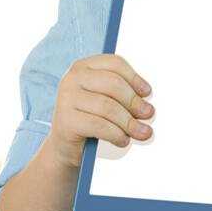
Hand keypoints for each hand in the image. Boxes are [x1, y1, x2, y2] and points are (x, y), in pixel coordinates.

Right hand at [48, 53, 153, 170]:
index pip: (114, 64)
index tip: (146, 92)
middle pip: (114, 84)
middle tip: (147, 114)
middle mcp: (72, 78)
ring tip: (140, 132)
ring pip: (108, 107)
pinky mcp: (66, 120)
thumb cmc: (87, 120)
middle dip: (134, 101)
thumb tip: (146, 105)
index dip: (134, 78)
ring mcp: (66, 98)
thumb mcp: (103, 101)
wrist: (64, 146)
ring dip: (129, 122)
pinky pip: (99, 125)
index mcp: (83, 67)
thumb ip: (120, 96)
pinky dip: (116, 134)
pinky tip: (122, 139)